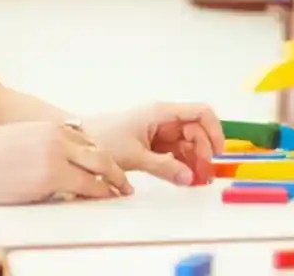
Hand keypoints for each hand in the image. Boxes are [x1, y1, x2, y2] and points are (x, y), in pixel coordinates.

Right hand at [0, 120, 131, 205]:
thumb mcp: (16, 138)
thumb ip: (38, 142)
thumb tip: (46, 154)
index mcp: (49, 127)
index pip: (85, 140)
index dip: (97, 155)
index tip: (105, 165)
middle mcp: (57, 137)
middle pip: (98, 151)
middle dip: (114, 167)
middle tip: (123, 179)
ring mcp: (55, 156)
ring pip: (98, 167)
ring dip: (114, 180)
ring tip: (122, 190)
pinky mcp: (50, 177)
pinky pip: (86, 185)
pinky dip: (100, 192)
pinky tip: (106, 198)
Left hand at [81, 103, 224, 186]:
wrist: (76, 144)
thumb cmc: (102, 139)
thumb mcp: (135, 155)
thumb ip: (164, 167)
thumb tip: (189, 177)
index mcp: (161, 112)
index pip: (201, 112)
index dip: (214, 130)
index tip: (218, 152)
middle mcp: (163, 119)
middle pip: (196, 131)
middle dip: (204, 151)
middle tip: (204, 175)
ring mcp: (158, 131)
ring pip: (187, 143)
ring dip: (194, 160)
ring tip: (195, 180)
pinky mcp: (152, 144)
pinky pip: (174, 152)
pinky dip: (181, 164)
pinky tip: (183, 177)